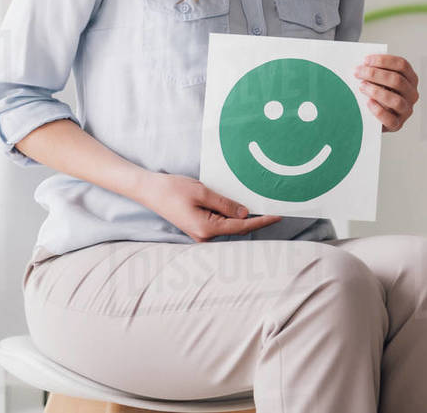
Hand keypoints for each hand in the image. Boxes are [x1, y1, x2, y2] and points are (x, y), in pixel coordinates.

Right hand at [141, 173, 281, 242]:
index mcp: (206, 229)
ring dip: (242, 216)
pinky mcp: (198, 227)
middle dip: (255, 219)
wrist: (148, 190)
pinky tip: (239, 207)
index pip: (241, 227)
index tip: (278, 215)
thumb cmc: (172, 189)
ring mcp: (200, 233)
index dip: (262, 220)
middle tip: (274, 208)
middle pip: (237, 228)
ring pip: (229, 226)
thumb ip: (225, 204)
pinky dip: (231, 215)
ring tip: (261, 205)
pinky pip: (220, 222)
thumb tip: (245, 214)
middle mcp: (204, 236)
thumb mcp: (202, 192)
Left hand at [355, 54, 418, 131]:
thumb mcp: (381, 80)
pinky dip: (378, 110)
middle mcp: (412, 94)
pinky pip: (390, 119)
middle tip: (358, 72)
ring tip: (362, 87)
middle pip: (397, 80)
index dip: (384, 61)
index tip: (366, 60)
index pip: (402, 65)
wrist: (376, 118)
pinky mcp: (397, 125)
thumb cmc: (378, 94)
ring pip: (395, 100)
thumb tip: (363, 64)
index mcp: (411, 79)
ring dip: (376, 91)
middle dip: (375, 74)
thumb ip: (377, 70)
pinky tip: (368, 103)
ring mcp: (406, 110)